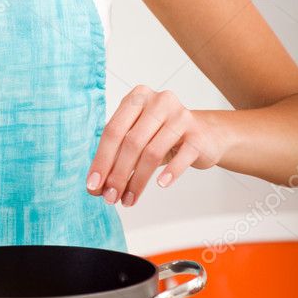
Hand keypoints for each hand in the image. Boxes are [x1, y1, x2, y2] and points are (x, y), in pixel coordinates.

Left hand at [85, 86, 225, 206]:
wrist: (204, 134)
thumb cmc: (162, 136)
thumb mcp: (136, 139)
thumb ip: (114, 158)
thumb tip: (96, 188)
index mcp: (137, 97)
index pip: (113, 130)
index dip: (101, 160)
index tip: (93, 186)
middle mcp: (159, 101)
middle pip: (131, 142)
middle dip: (118, 174)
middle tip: (111, 197)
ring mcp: (181, 116)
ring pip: (152, 152)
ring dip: (138, 181)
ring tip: (129, 199)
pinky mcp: (198, 134)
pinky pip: (182, 156)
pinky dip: (170, 172)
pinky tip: (161, 184)